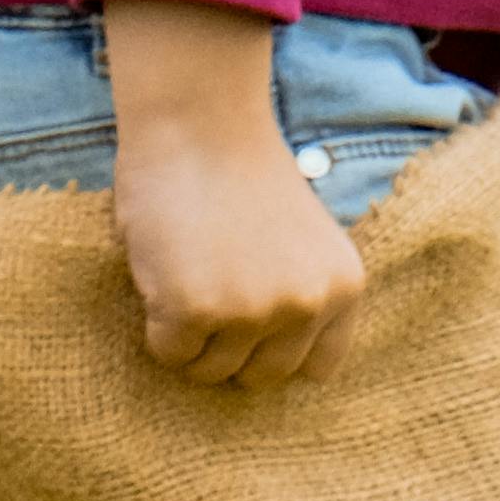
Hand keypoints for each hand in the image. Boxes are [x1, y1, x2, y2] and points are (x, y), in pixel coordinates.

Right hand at [103, 0, 364, 391]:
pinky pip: (169, 353)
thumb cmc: (241, 173)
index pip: (316, 369)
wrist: (198, 122)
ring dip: (190, 338)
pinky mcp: (194, 310)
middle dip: (228, 348)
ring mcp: (252, 310)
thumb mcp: (302, 240)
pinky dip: (156, 327)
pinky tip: (162, 275)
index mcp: (342, 286)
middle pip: (260, 378)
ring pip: (211, 372)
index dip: (274, 350)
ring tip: (184, 277)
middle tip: (206, 296)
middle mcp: (306, 304)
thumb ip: (299, 294)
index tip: (250, 324)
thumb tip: (264, 362)